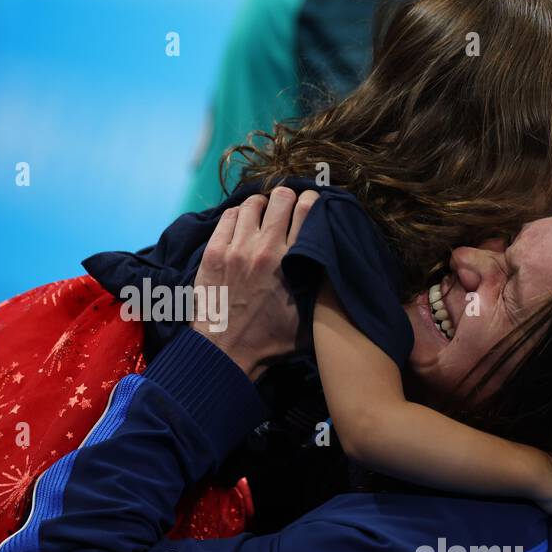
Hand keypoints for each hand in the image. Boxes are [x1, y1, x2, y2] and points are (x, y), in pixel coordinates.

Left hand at [191, 186, 318, 379]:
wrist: (226, 353)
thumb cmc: (271, 341)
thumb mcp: (309, 319)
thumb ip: (324, 291)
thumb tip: (338, 269)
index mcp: (291, 262)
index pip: (307, 210)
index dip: (312, 201)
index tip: (312, 204)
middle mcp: (264, 249)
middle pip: (281, 198)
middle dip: (288, 199)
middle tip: (287, 209)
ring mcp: (235, 249)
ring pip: (252, 203)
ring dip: (262, 206)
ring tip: (264, 215)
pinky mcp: (213, 252)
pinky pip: (228, 216)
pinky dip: (239, 216)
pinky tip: (243, 225)